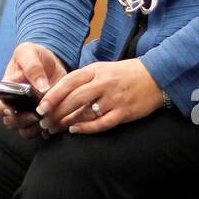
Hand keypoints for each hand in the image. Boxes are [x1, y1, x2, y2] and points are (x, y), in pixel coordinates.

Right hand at [0, 43, 67, 139]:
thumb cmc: (35, 55)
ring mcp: (28, 114)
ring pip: (25, 131)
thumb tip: (41, 86)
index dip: (0, 110)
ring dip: (35, 129)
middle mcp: (14, 105)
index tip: (11, 109)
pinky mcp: (43, 118)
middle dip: (22, 121)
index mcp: (5, 90)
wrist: (52, 62)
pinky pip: (42, 133)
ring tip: (48, 118)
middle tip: (37, 114)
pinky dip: (49, 130)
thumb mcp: (30, 52)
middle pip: (10, 122)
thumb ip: (32, 66)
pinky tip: (57, 121)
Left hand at [35, 58, 164, 133]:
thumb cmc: (126, 73)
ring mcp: (114, 99)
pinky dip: (86, 128)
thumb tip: (60, 93)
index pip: (69, 82)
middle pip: (74, 99)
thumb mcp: (103, 69)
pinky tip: (75, 130)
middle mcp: (104, 83)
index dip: (53, 96)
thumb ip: (84, 79)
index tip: (41, 107)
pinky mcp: (124, 112)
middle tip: (44, 122)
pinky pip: (101, 123)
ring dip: (66, 122)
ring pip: (85, 113)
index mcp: (96, 70)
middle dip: (56, 113)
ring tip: (55, 129)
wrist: (157, 76)